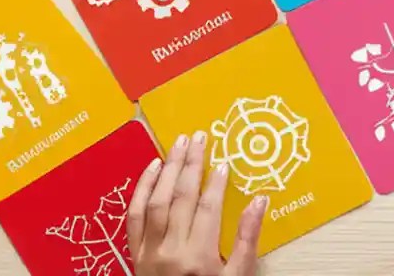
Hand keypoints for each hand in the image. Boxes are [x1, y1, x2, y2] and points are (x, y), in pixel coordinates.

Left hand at [127, 131, 266, 275]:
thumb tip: (260, 200)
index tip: (224, 160)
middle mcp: (170, 250)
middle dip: (191, 164)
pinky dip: (141, 189)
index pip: (208, 209)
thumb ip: (247, 240)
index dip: (216, 182)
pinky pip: (133, 216)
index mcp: (199, 258)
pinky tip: (152, 168)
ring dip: (167, 169)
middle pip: (181, 198)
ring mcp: (147, 251)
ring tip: (178, 144)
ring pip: (155, 201)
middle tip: (200, 136)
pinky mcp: (133, 254)